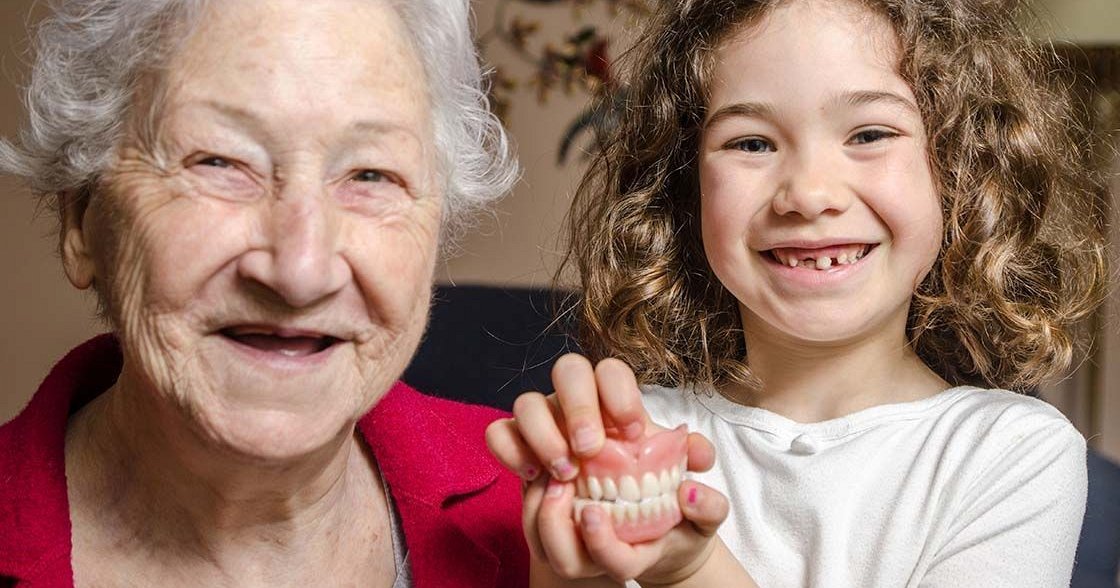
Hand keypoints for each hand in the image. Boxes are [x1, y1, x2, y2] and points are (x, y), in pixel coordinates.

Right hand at [486, 354, 733, 584]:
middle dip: (579, 408)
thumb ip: (701, 478)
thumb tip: (697, 457)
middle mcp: (577, 402)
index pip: (613, 370)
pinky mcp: (519, 448)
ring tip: (566, 474)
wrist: (628, 538)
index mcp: (617, 400)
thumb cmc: (655, 505)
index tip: (635, 435)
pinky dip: (511, 451)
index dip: (621, 395)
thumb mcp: (688, 501)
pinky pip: (499, 435)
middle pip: (568, 370)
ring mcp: (544, 422)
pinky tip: (535, 477)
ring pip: (526, 402)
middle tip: (591, 450)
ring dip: (543, 435)